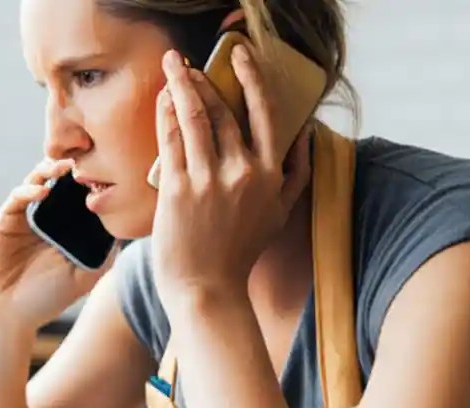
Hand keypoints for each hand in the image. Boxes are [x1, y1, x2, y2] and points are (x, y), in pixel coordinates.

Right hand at [0, 158, 118, 330]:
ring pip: (39, 181)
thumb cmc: (46, 300)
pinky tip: (42, 192)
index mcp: (70, 230)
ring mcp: (27, 217)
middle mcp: (49, 219)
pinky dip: (29, 189)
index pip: (84, 196)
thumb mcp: (85, 276)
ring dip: (51, 170)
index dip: (95, 182)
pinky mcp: (6, 219)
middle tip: (88, 158)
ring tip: (66, 167)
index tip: (111, 172)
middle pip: (63, 183)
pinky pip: (18, 196)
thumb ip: (105, 252)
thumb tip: (127, 223)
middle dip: (74, 168)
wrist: (7, 315)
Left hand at [149, 45, 312, 311]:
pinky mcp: (179, 189)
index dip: (252, 79)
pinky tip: (163, 101)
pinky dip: (167, 115)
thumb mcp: (280, 213)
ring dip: (182, 87)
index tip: (240, 55)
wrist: (207, 290)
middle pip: (224, 111)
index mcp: (271, 174)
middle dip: (202, 80)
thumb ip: (296, 173)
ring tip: (171, 69)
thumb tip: (307, 133)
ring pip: (196, 118)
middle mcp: (244, 172)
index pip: (266, 113)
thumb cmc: (239, 253)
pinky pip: (172, 141)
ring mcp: (210, 180)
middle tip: (186, 63)